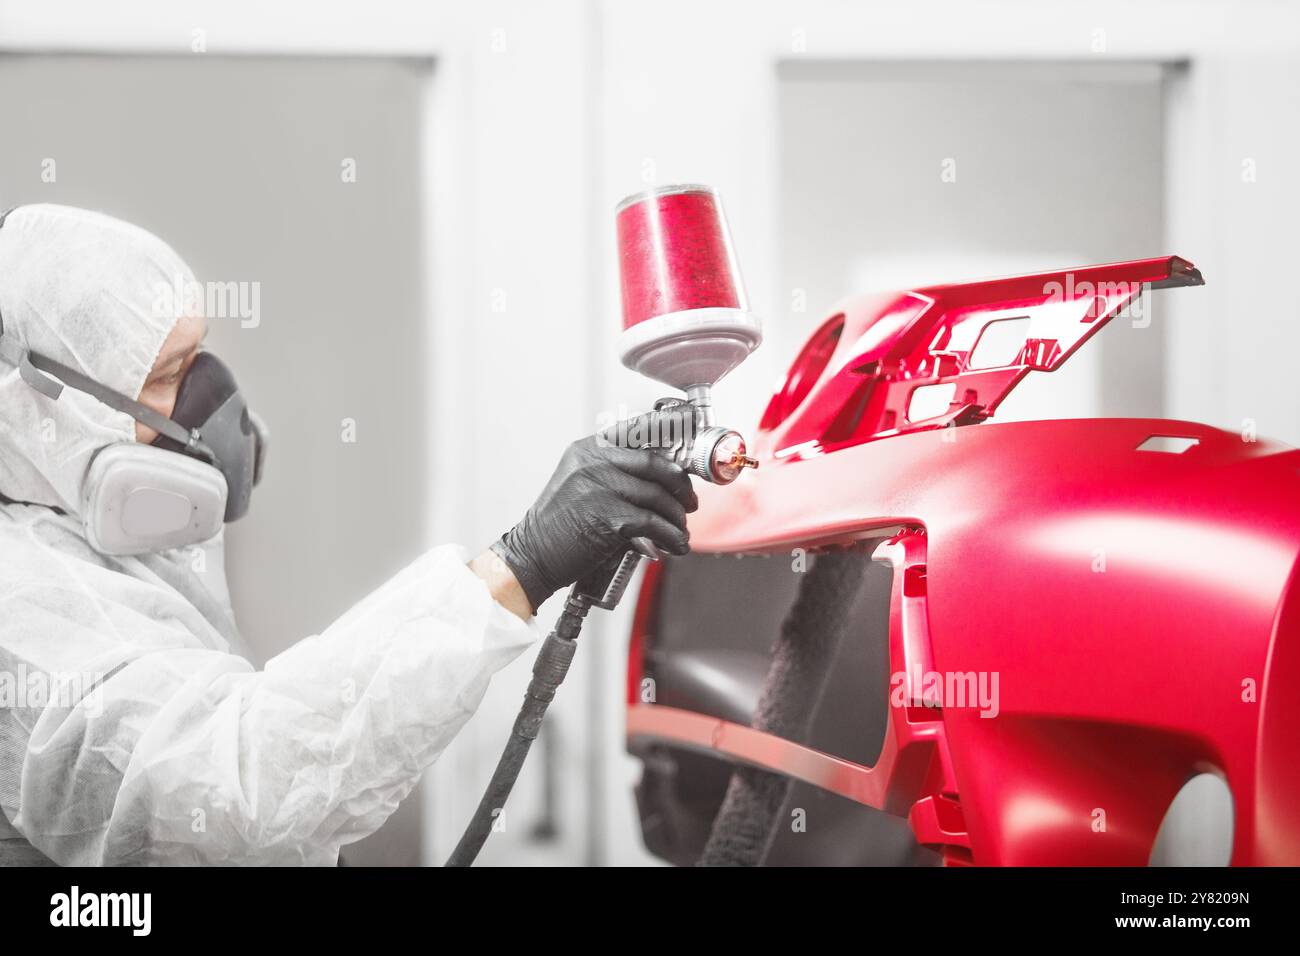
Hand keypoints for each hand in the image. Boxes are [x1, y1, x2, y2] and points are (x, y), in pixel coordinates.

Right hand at [490, 425, 698, 612]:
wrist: (532, 555)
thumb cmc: (560, 525)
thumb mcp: (579, 483)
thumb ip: (611, 471)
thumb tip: (659, 475)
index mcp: (588, 450)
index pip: (636, 428)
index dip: (668, 428)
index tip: (689, 433)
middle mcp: (593, 462)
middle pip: (655, 463)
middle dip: (681, 485)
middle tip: (690, 502)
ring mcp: (599, 487)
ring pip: (658, 495)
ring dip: (677, 516)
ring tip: (681, 530)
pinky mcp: (607, 517)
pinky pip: (653, 523)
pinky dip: (671, 535)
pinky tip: (676, 545)